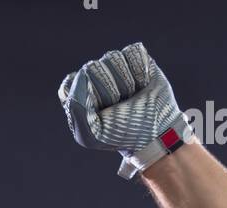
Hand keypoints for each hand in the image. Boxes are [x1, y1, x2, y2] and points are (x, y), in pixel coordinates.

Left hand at [57, 41, 192, 177]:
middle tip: (119, 106)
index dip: (87, 98)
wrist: (155, 132)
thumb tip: (82, 74)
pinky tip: (142, 84)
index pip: (71, 83)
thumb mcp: (92, 136)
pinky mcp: (132, 58)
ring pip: (112, 58)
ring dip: (126, 83)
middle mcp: (92, 77)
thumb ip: (76, 111)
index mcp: (76, 95)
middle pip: (92, 68)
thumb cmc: (121, 134)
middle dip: (109, 91)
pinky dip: (140, 72)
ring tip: (131, 96)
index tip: (98, 114)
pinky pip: (132, 52)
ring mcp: (112, 66)